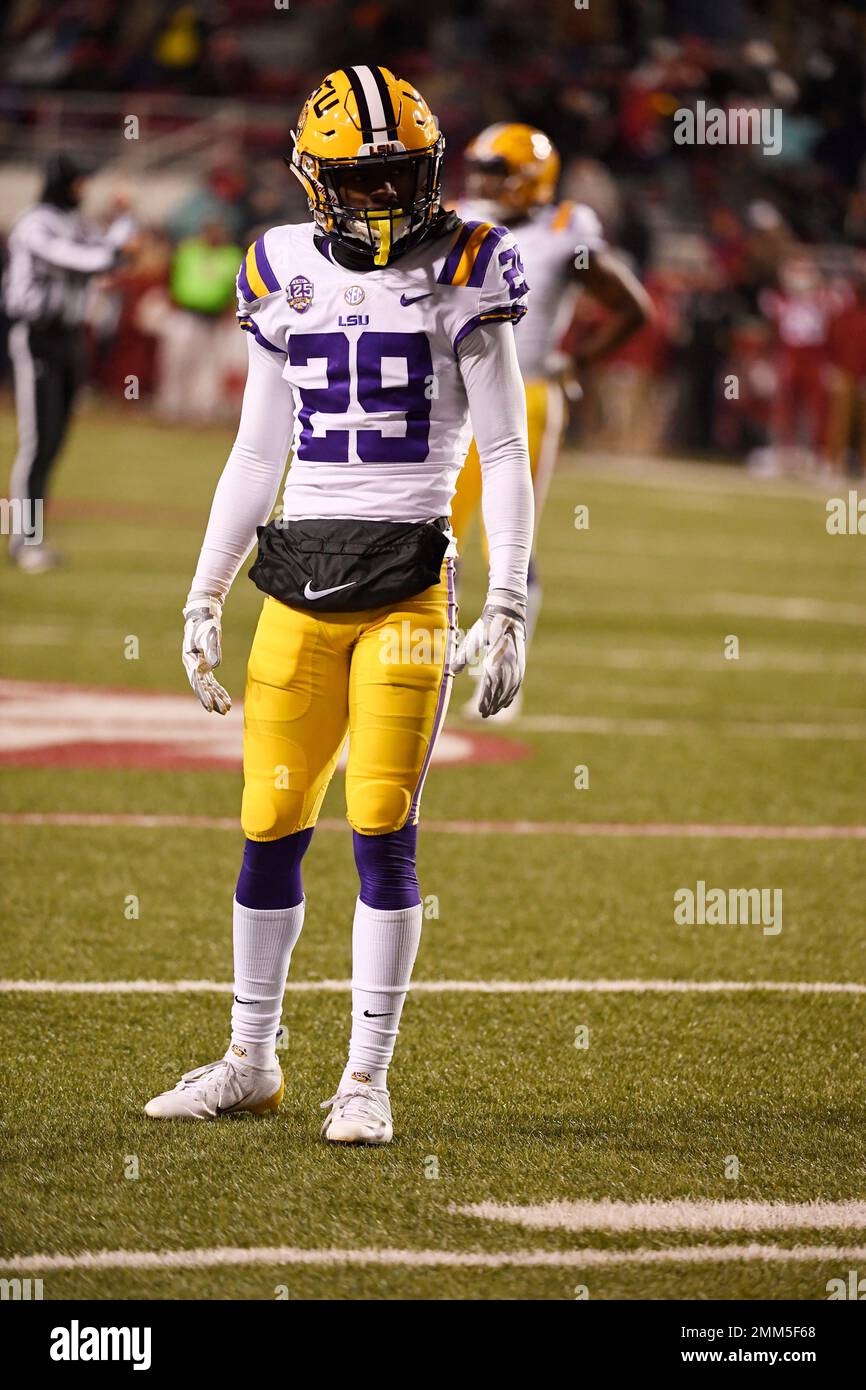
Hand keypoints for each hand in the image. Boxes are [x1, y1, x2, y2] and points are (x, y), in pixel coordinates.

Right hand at [182, 596, 230, 714]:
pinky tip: (225, 697)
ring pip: (208, 686)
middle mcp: (193, 666)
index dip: (203, 696)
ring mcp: (199, 665)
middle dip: (212, 700)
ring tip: (226, 709)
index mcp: (190, 661)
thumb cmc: (205, 623)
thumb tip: (215, 666)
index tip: (210, 707)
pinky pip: (212, 680)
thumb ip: (212, 650)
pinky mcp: (206, 663)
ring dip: (216, 697)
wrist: (203, 613)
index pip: (197, 683)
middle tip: (222, 712)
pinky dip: (219, 689)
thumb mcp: (209, 635)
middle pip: (202, 688)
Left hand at [452, 589, 525, 717]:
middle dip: (493, 704)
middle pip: (501, 690)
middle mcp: (509, 664)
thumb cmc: (487, 626)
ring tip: (494, 711)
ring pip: (511, 688)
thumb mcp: (474, 638)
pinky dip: (512, 694)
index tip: (480, 710)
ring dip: (502, 701)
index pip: (491, 685)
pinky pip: (518, 682)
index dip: (486, 700)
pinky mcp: (520, 662)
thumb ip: (463, 656)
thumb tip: (452, 671)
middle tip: (484, 715)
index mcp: (496, 659)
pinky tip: (507, 702)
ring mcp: (517, 664)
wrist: (507, 613)